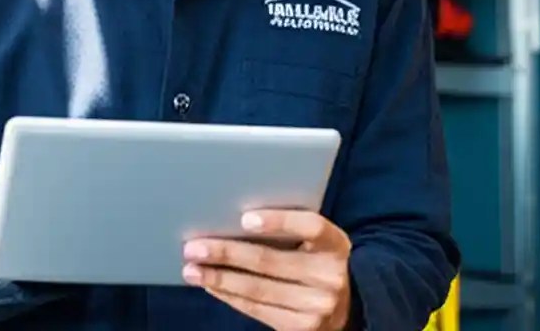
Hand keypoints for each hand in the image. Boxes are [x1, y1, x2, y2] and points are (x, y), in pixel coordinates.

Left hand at [182, 210, 352, 330]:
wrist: (348, 309)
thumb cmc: (317, 264)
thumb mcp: (316, 245)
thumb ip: (289, 233)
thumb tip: (231, 220)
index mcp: (336, 245)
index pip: (310, 227)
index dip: (279, 221)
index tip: (245, 218)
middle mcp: (330, 275)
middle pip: (271, 260)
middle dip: (226, 253)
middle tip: (194, 247)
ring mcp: (318, 306)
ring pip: (258, 288)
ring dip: (219, 278)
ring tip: (191, 269)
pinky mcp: (302, 328)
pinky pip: (257, 309)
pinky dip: (229, 295)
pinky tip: (211, 284)